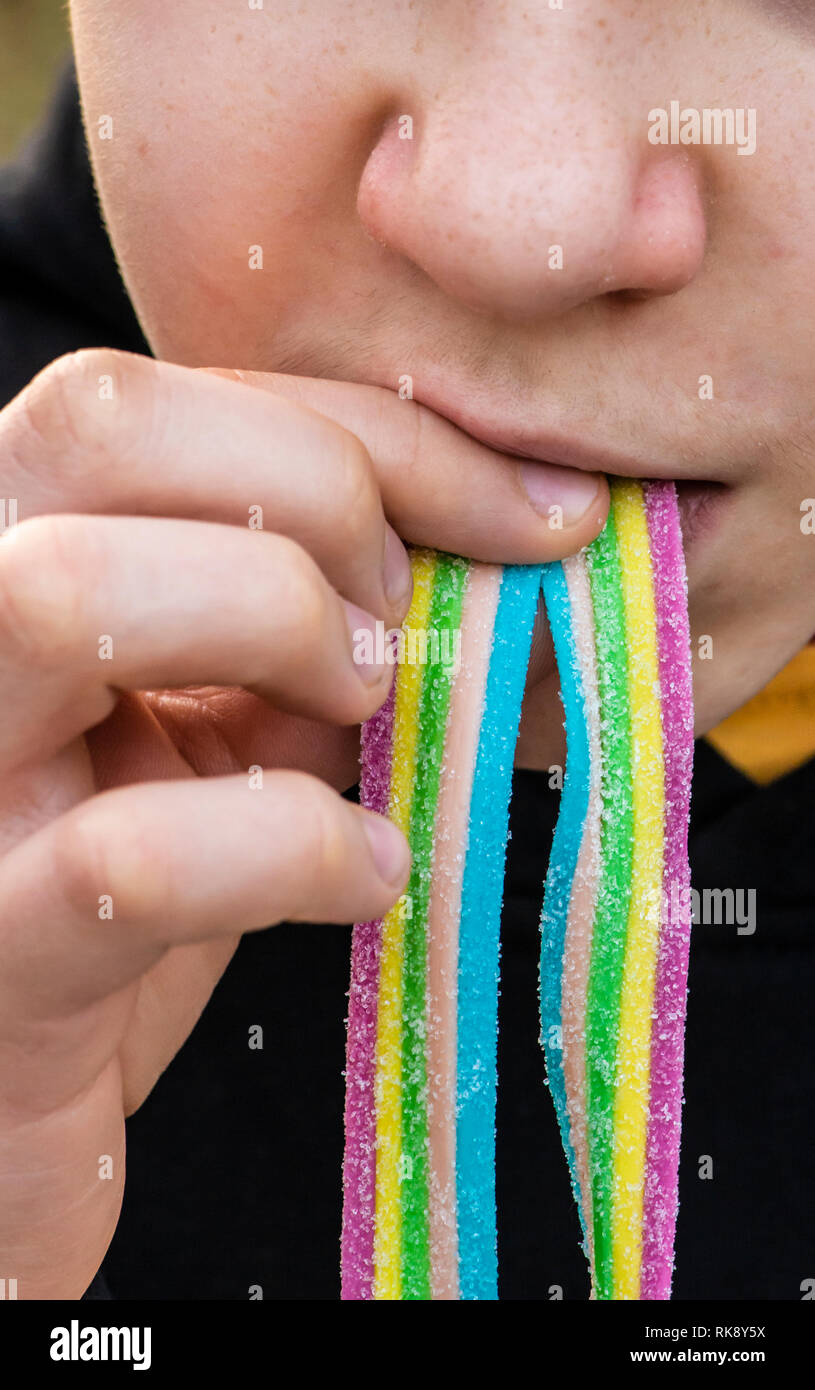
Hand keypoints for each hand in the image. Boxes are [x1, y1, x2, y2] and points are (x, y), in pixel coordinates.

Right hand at [0, 349, 606, 1295]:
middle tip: (399, 627)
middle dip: (321, 494)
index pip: (152, 399)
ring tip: (360, 714)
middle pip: (99, 426)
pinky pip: (136, 855)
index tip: (532, 508)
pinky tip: (369, 871)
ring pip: (68, 596)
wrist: (19, 1104)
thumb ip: (310, 619)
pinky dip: (300, 844)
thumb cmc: (129, 894)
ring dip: (277, 623)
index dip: (369, 431)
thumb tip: (502, 537)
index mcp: (9, 557)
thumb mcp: (222, 720)